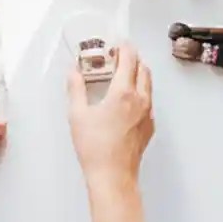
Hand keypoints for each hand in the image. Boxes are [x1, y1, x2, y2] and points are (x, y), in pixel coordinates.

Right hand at [67, 44, 154, 189]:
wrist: (113, 176)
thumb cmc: (96, 149)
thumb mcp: (77, 115)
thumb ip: (76, 88)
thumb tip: (74, 73)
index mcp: (123, 93)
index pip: (129, 59)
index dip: (124, 48)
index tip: (117, 44)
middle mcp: (140, 101)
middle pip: (143, 68)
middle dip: (132, 58)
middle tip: (118, 57)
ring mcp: (147, 114)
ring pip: (148, 84)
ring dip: (138, 74)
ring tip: (122, 75)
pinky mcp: (149, 127)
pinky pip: (149, 101)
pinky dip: (140, 92)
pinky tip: (126, 100)